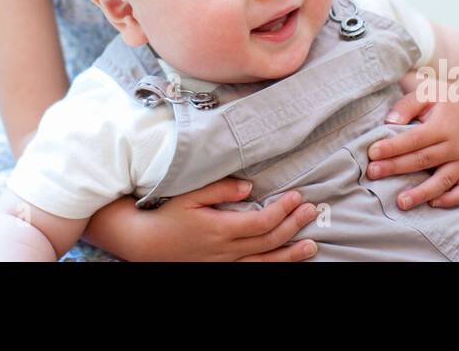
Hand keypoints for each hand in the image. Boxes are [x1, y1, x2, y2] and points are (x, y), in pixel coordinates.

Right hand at [82, 178, 318, 261]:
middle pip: (268, 241)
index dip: (283, 210)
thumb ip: (220, 188)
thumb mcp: (190, 194)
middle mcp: (226, 251)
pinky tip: (285, 263)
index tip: (297, 197)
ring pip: (265, 262)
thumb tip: (249, 187)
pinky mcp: (221, 270)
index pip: (261, 222)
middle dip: (293, 226)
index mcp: (220, 229)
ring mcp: (224, 264)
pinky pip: (253, 271)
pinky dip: (272, 267)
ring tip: (311, 246)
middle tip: (311, 212)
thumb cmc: (167, 215)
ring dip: (290, 254)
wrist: (147, 244)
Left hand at [366, 80, 458, 209]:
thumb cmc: (440, 99)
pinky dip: (452, 200)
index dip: (393, 147)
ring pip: (443, 180)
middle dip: (396, 168)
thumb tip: (390, 122)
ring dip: (422, 193)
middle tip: (373, 173)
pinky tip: (433, 204)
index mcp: (443, 126)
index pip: (414, 139)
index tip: (372, 153)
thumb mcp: (426, 93)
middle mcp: (455, 145)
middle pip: (423, 160)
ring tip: (401, 202)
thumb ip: (407, 105)